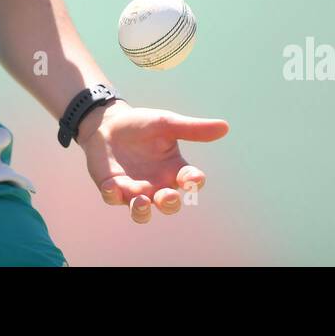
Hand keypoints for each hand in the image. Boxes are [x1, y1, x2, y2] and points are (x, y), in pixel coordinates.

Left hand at [77, 101, 228, 222]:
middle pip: (169, 204)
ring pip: (142, 212)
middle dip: (170, 204)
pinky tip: (111, 185)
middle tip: (168, 197)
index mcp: (174, 169)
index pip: (190, 181)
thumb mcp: (167, 123)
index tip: (194, 178)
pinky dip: (112, 195)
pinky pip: (113, 198)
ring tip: (141, 201)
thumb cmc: (142, 125)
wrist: (109, 124)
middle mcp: (157, 184)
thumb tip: (225, 127)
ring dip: (142, 210)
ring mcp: (134, 190)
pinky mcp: (112, 189)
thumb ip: (192, 129)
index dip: (194, 182)